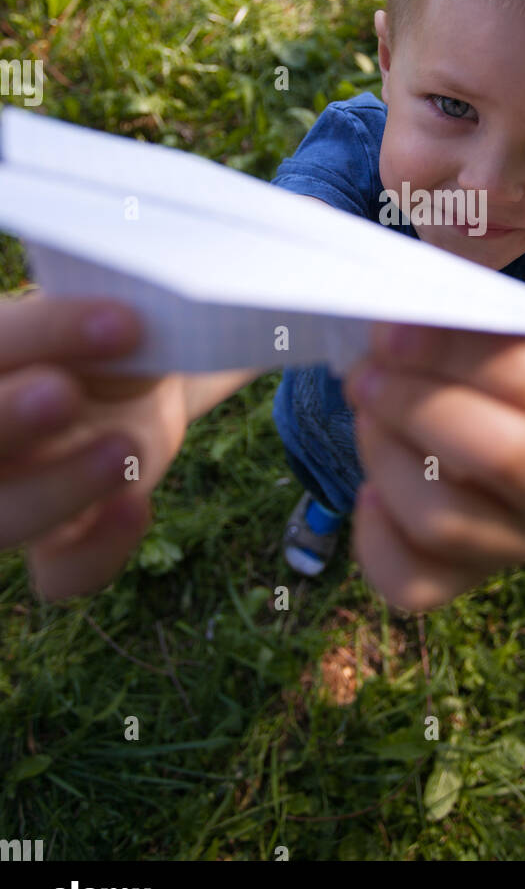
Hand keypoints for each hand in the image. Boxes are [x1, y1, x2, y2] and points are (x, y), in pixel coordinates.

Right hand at [0, 292, 188, 600]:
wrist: (137, 363)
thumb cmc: (110, 328)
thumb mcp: (116, 312)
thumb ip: (112, 323)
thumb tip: (147, 328)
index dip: (45, 333)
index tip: (122, 322)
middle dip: (6, 417)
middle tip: (63, 394)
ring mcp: (12, 493)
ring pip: (2, 519)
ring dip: (58, 489)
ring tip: (127, 451)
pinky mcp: (57, 540)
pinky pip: (58, 575)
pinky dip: (97, 553)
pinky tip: (136, 509)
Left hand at [343, 323, 524, 611]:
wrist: (513, 422)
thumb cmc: (492, 361)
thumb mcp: (499, 327)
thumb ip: (461, 316)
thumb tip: (397, 319)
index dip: (448, 349)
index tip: (391, 329)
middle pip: (499, 454)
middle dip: (417, 406)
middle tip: (367, 375)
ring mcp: (516, 542)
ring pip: (443, 518)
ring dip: (385, 458)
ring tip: (366, 417)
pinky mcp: (463, 581)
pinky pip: (410, 583)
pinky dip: (374, 537)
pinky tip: (369, 492)